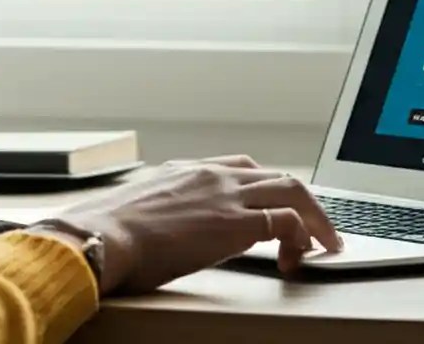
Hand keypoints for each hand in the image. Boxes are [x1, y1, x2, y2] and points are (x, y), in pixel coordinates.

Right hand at [43, 156, 342, 294]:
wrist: (99, 237)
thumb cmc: (106, 234)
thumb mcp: (137, 212)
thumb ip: (161, 213)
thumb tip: (164, 233)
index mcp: (186, 170)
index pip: (242, 168)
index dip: (266, 189)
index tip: (276, 210)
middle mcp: (210, 175)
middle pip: (275, 175)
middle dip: (301, 201)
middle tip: (314, 228)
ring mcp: (225, 195)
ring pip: (292, 190)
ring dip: (314, 217)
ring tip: (324, 242)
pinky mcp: (234, 223)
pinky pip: (286, 221)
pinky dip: (303, 237)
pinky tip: (301, 256)